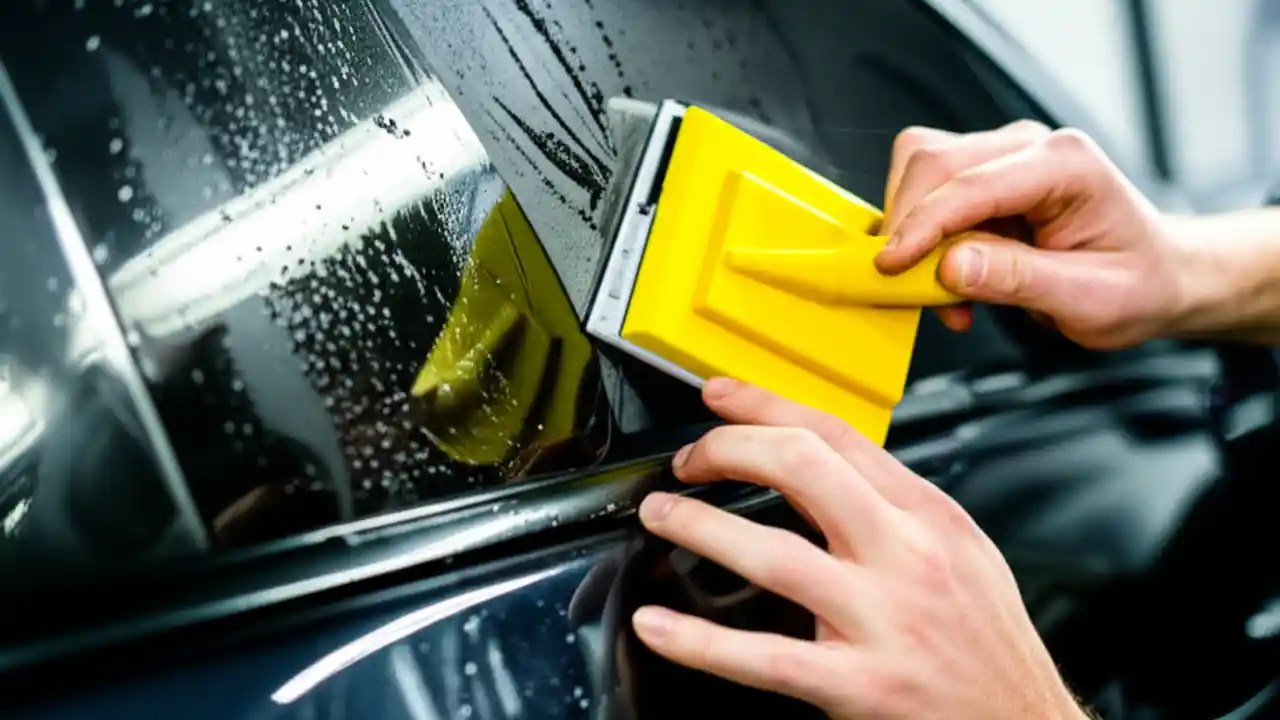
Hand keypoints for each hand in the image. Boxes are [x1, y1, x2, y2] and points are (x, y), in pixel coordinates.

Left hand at [630, 378, 1088, 718]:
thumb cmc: (989, 644)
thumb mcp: (960, 551)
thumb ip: (894, 508)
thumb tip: (818, 467)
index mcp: (930, 517)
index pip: (838, 433)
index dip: (767, 404)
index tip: (722, 397)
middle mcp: (907, 557)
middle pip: (803, 468)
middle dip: (729, 449)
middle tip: (688, 460)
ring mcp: (882, 620)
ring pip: (774, 554)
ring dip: (700, 527)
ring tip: (661, 514)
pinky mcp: (861, 686)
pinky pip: (764, 657)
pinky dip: (699, 641)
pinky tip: (658, 626)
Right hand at [874, 120, 1193, 349]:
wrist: (1157, 277)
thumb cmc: (1136, 284)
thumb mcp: (1090, 299)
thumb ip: (1019, 280)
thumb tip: (951, 267)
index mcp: (1066, 164)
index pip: (973, 184)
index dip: (923, 225)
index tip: (889, 265)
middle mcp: (1030, 146)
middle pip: (933, 162)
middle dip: (907, 224)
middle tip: (908, 287)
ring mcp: (1004, 156)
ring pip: (920, 171)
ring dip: (912, 230)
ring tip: (941, 290)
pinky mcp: (983, 176)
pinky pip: (927, 194)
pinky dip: (922, 238)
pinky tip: (950, 277)